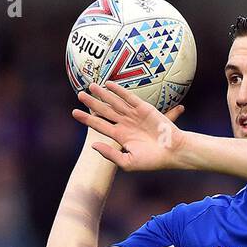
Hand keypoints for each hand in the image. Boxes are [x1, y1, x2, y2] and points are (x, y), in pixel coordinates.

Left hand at [72, 81, 186, 170]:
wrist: (172, 152)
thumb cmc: (152, 161)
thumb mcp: (128, 162)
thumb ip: (110, 154)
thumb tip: (93, 145)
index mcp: (120, 136)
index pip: (100, 125)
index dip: (87, 119)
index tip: (74, 113)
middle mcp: (125, 124)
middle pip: (105, 111)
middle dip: (92, 103)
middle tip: (79, 94)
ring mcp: (133, 115)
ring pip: (114, 102)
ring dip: (102, 94)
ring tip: (90, 86)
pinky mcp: (143, 108)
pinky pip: (128, 97)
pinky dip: (118, 90)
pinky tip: (108, 84)